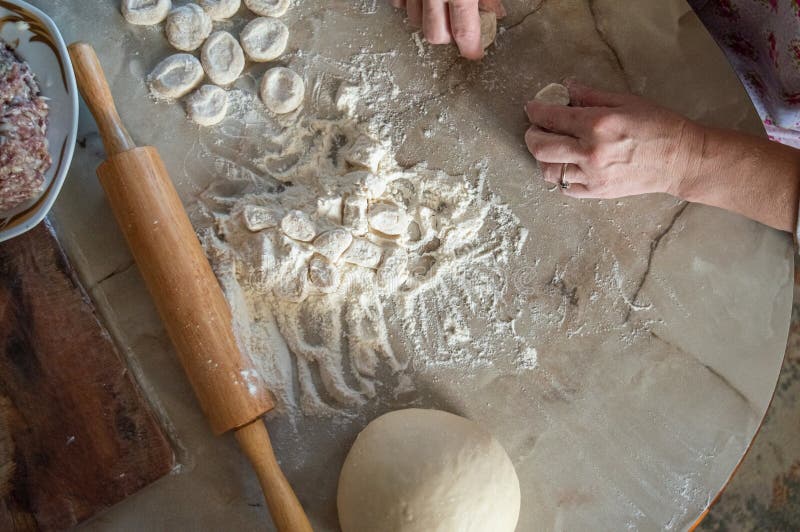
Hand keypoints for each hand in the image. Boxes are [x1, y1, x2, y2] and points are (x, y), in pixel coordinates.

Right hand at [390, 0, 505, 59]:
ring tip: (440, 7)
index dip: (471, 48)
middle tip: (459, 26)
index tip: (475, 54)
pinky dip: (409, 4)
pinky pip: (398, 3)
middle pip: (435, 35)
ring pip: (414, 20)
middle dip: (448, 37)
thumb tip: (495, 12)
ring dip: (428, 20)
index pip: (464, 32)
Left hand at [524, 83, 703, 198]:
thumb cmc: (658, 126)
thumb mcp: (626, 101)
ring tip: (551, 148)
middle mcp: (590, 152)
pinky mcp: (598, 192)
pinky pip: (565, 188)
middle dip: (532, 136)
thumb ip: (591, 95)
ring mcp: (593, 175)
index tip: (532, 108)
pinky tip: (566, 166)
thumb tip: (567, 87)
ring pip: (549, 171)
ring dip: (543, 158)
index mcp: (597, 124)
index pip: (551, 117)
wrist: (680, 160)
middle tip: (535, 129)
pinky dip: (560, 177)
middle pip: (541, 148)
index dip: (535, 111)